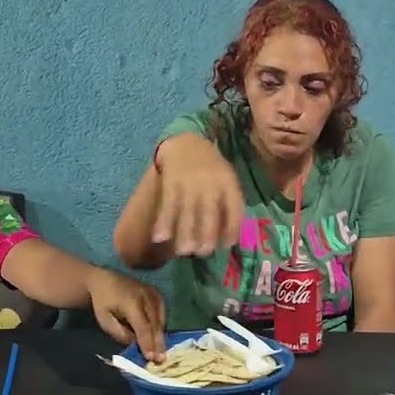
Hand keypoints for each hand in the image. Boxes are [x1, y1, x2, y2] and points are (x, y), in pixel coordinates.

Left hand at [86, 269, 167, 360]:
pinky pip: (162, 314)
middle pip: (155, 325)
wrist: (106, 279)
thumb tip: (135, 344)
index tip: (152, 357)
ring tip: (161, 352)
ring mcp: (154, 294)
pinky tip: (159, 337)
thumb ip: (120, 333)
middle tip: (162, 360)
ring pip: (161, 320)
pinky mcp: (157, 294)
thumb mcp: (105, 320)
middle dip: (158, 343)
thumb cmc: (103, 301)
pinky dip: (161, 326)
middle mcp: (146, 297)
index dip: (148, 343)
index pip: (143, 326)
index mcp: (131, 303)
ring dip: (161, 336)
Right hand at [152, 135, 244, 256]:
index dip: (232, 227)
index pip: (235, 207)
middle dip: (207, 233)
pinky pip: (168, 205)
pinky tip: (160, 238)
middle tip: (203, 253)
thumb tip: (230, 239)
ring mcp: (190, 182)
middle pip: (210, 211)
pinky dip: (163, 221)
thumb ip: (230, 205)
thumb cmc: (210, 169)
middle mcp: (211, 183)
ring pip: (187, 210)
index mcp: (228, 183)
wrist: (186, 142)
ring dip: (185, 232)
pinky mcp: (171, 182)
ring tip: (183, 252)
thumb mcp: (226, 180)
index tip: (227, 245)